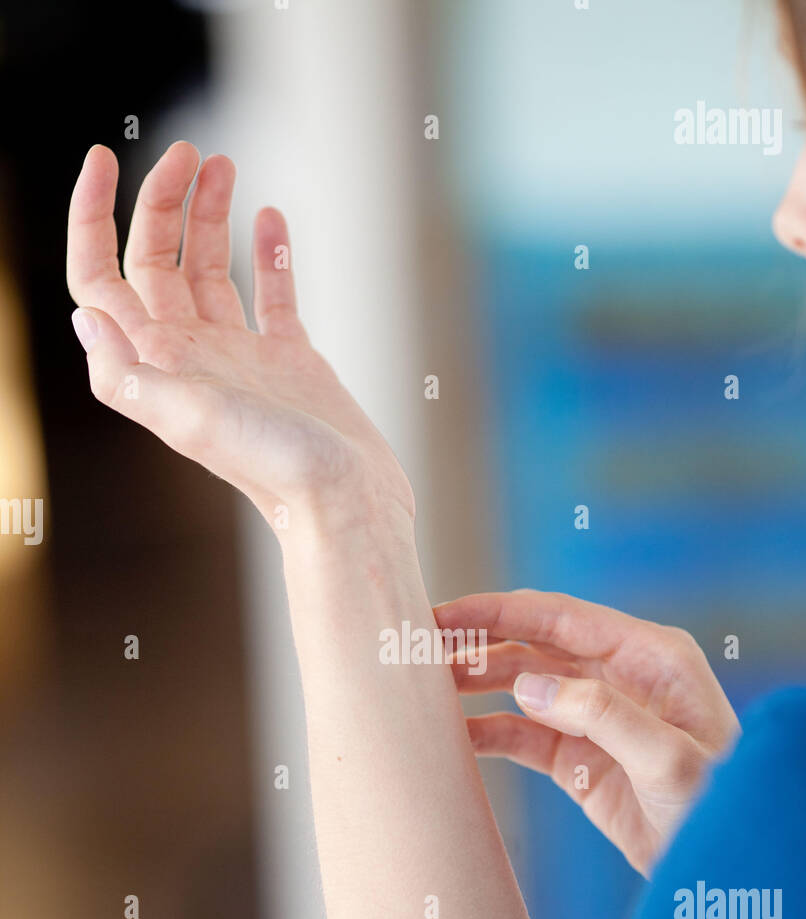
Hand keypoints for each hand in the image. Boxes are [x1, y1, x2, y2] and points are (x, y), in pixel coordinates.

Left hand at [66, 142, 414, 538]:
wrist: (348, 504)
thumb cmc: (274, 470)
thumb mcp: (190, 420)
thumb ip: (129, 375)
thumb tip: (81, 313)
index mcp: (159, 364)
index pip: (101, 277)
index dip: (91, 216)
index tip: (104, 157)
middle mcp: (192, 357)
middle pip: (155, 261)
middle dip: (163, 201)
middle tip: (191, 151)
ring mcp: (240, 357)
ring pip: (210, 270)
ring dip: (209, 216)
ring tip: (224, 166)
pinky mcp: (290, 361)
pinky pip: (271, 294)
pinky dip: (270, 254)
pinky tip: (271, 218)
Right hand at [436, 590, 740, 875]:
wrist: (731, 872)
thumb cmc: (720, 806)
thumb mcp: (668, 760)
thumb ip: (601, 714)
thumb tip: (528, 683)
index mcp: (649, 655)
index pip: (558, 617)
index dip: (496, 612)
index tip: (441, 615)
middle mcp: (620, 677)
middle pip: (533, 646)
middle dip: (477, 644)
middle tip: (416, 652)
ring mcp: (597, 719)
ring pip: (522, 687)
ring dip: (475, 684)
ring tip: (423, 689)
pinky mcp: (582, 762)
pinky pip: (524, 736)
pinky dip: (487, 732)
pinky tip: (452, 736)